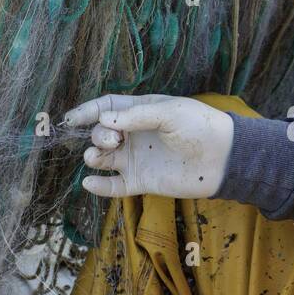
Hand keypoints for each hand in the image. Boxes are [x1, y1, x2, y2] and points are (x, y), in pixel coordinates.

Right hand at [63, 94, 233, 198]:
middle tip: (113, 141)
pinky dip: (99, 186)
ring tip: (97, 158)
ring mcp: (135, 159)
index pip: (106, 108)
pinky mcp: (140, 182)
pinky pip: (113, 186)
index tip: (71, 119)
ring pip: (102, 158)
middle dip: (98, 136)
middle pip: (100, 134)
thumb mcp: (169, 112)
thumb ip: (136, 116)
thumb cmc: (199, 127)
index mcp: (140, 112)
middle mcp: (134, 136)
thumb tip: (103, 121)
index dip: (87, 112)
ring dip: (93, 157)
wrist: (222, 158)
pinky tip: (90, 182)